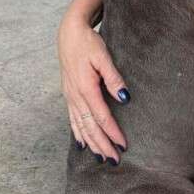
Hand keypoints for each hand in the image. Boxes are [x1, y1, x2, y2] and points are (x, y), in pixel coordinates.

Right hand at [57, 13, 128, 162]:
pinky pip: (72, 120)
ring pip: (80, 126)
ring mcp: (70, 97)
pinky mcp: (68, 95)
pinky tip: (82, 144)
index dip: (112, 132)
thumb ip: (114, 78)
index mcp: (85, 88)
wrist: (69, 33)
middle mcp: (75, 96)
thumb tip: (125, 98)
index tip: (123, 145)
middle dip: (102, 145)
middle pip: (90, 127)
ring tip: (102, 157)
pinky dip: (78, 134)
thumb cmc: (87, 43)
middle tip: (115, 160)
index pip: (101, 116)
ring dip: (91, 143)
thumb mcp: (103, 56)